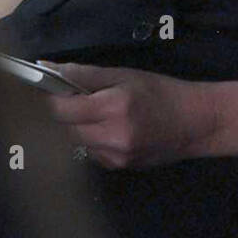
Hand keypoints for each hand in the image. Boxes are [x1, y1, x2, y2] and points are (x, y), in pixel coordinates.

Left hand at [40, 63, 220, 169]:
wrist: (195, 124)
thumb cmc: (161, 91)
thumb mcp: (126, 74)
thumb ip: (85, 75)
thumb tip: (48, 69)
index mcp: (114, 107)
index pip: (62, 109)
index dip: (48, 99)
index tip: (43, 89)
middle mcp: (111, 136)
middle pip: (64, 129)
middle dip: (61, 113)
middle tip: (67, 98)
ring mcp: (114, 157)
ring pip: (75, 142)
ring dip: (75, 127)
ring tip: (92, 112)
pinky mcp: (117, 168)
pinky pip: (90, 152)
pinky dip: (90, 139)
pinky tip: (106, 129)